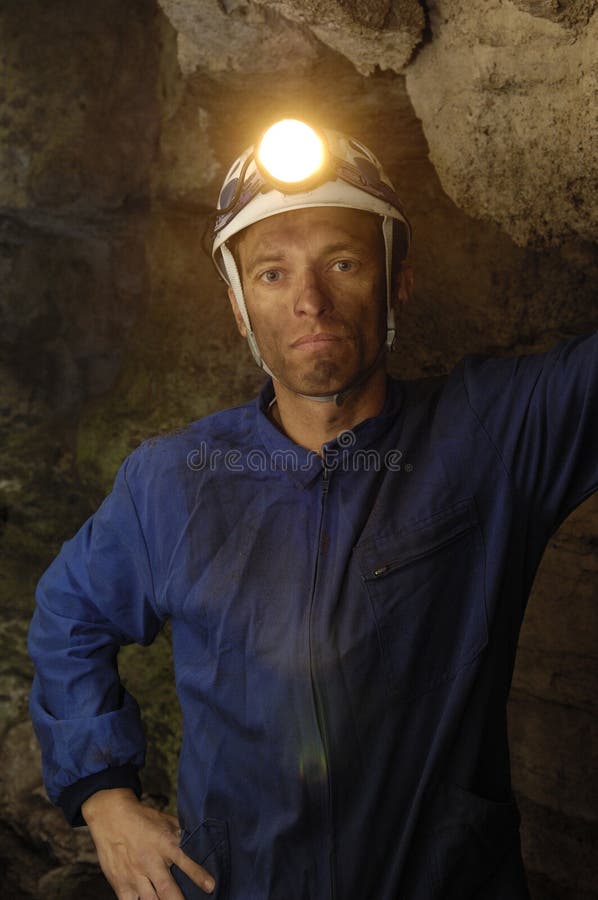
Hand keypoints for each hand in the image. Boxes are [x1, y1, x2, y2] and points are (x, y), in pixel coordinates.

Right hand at [82, 788, 214, 898]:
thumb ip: (181, 834)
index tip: (210, 886)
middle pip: (167, 889)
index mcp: (165, 844)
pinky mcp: (121, 883)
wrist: (111, 816)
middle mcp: (150, 862)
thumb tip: (201, 839)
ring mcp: (135, 875)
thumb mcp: (165, 821)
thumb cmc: (142, 818)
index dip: (198, 875)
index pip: (185, 861)